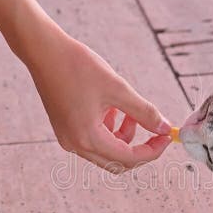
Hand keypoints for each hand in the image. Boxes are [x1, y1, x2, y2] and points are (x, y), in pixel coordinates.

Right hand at [22, 21, 172, 171]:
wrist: (44, 51)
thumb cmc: (79, 67)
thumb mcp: (118, 89)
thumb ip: (144, 112)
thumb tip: (165, 128)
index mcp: (88, 138)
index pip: (128, 158)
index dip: (152, 150)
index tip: (168, 136)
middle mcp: (75, 145)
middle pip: (117, 162)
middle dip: (140, 147)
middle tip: (156, 130)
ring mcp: (68, 138)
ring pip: (106, 151)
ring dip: (124, 135)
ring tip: (128, 109)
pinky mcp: (65, 129)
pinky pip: (94, 139)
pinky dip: (109, 128)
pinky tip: (112, 107)